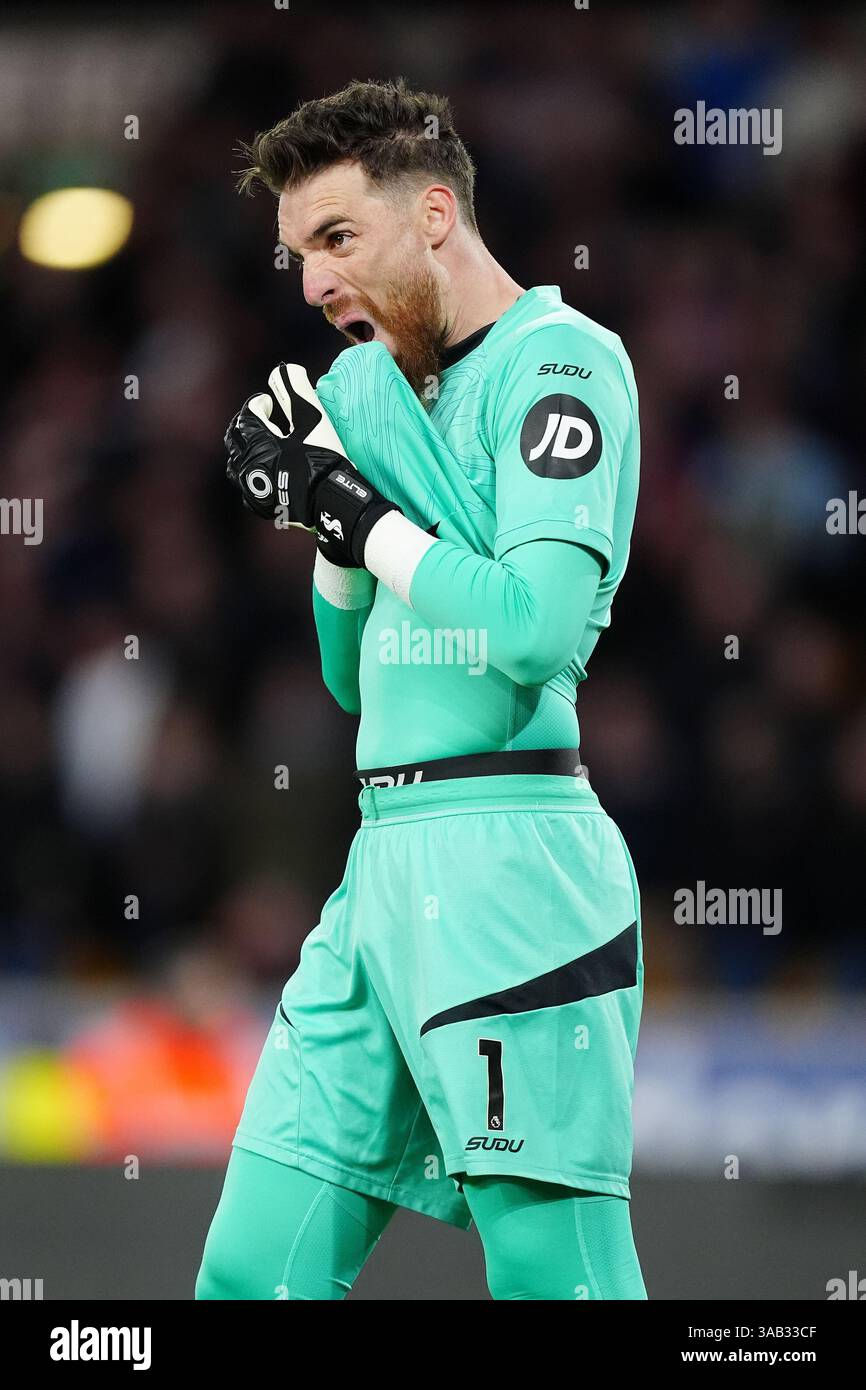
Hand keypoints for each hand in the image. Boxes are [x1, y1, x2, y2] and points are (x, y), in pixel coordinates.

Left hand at [224, 363, 398, 565]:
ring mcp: (252, 488)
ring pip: (237, 464)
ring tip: (262, 445)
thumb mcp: (312, 418)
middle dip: (247, 424)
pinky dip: (252, 473)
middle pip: (236, 438)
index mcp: (256, 442)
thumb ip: (295, 388)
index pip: (248, 414)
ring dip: (246, 449)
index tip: (270, 403)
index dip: (259, 404)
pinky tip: (266, 471)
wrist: (331, 502)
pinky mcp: (261, 505)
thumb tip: (284, 368)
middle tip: (263, 419)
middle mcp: (247, 466)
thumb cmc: (323, 457)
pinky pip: (247, 486)